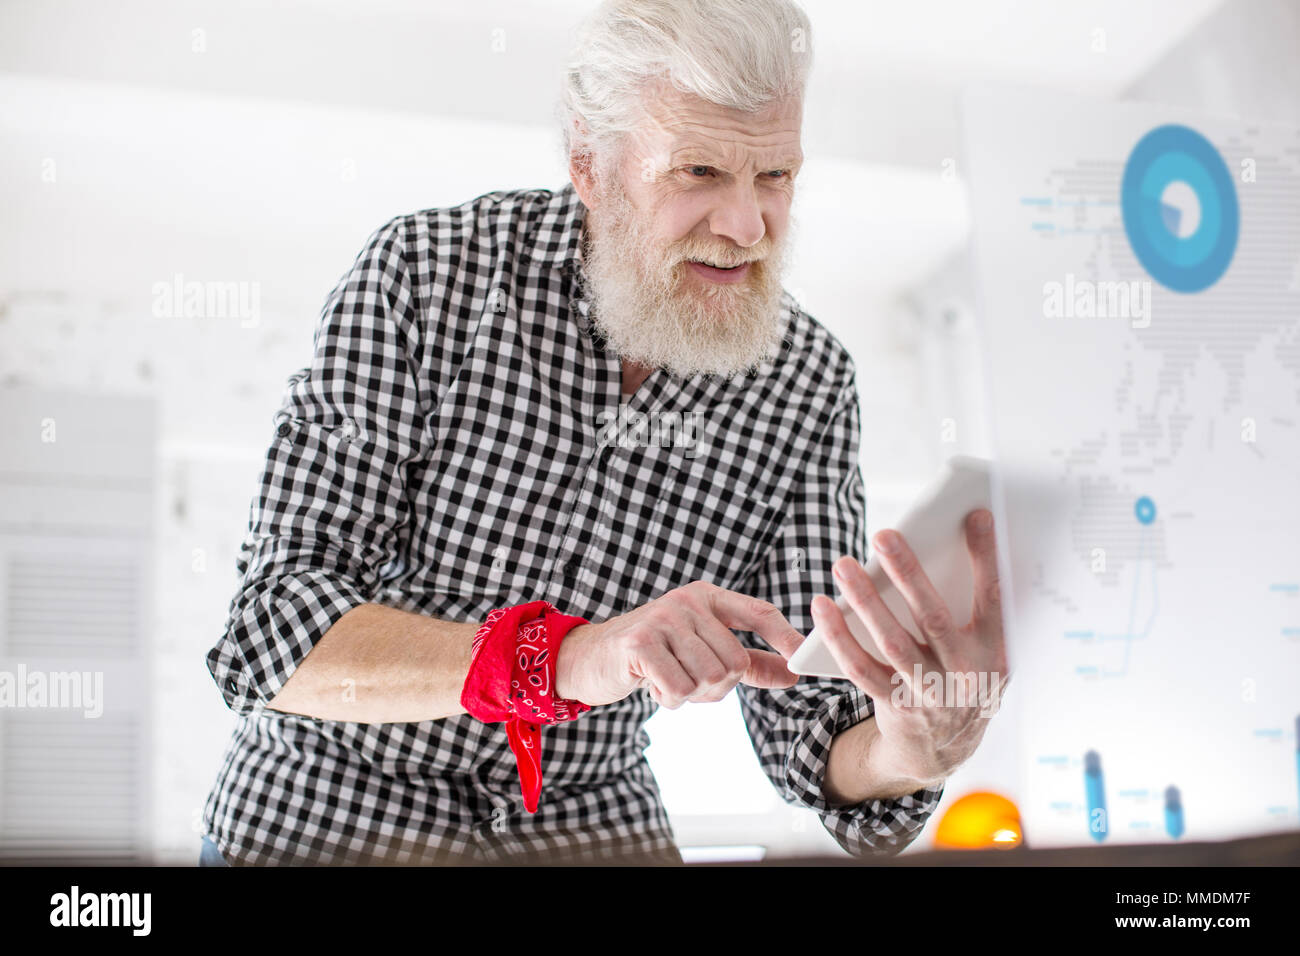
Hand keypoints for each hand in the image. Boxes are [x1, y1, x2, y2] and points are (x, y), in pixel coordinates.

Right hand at [555, 581, 804, 708]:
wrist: (591, 658)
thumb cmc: (653, 656)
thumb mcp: (702, 652)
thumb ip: (748, 662)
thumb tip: (793, 674)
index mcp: (706, 597)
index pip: (758, 612)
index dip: (784, 637)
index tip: (802, 664)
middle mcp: (687, 601)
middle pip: (736, 662)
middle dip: (717, 687)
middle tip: (688, 683)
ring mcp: (663, 619)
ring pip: (710, 678)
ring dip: (690, 694)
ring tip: (667, 680)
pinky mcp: (641, 644)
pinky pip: (680, 688)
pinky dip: (669, 699)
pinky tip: (652, 686)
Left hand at [812, 509, 1009, 786]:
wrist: (943, 747)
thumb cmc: (960, 675)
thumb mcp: (983, 649)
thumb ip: (969, 607)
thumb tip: (943, 545)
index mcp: (994, 651)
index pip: (993, 597)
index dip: (986, 556)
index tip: (975, 514)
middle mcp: (965, 674)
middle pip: (933, 617)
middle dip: (909, 573)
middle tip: (884, 535)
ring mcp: (928, 693)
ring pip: (893, 642)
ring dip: (865, 601)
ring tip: (844, 564)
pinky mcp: (893, 704)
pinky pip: (860, 668)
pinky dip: (839, 636)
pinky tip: (823, 606)